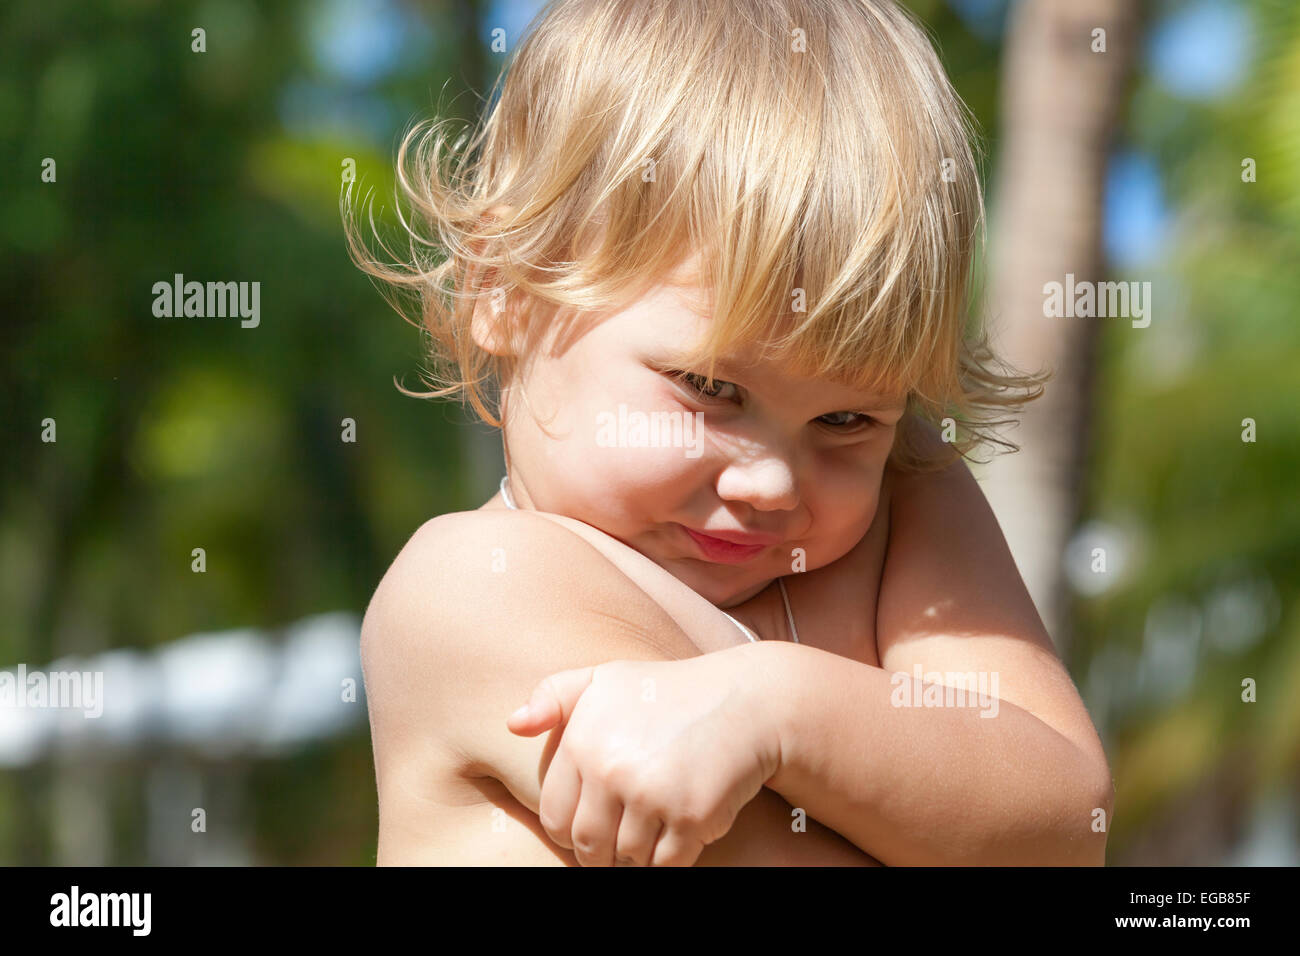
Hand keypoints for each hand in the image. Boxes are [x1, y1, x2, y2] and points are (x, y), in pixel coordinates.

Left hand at [506, 648, 780, 865]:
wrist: (745, 701)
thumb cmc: (668, 693)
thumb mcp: (606, 679)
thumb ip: (554, 695)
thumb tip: (513, 724)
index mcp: (584, 741)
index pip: (555, 817)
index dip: (572, 829)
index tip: (592, 824)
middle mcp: (612, 768)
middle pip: (588, 846)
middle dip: (601, 852)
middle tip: (621, 839)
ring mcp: (652, 794)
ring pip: (627, 859)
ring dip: (637, 856)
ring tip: (651, 832)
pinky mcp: (691, 816)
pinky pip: (665, 865)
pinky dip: (670, 859)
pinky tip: (678, 834)